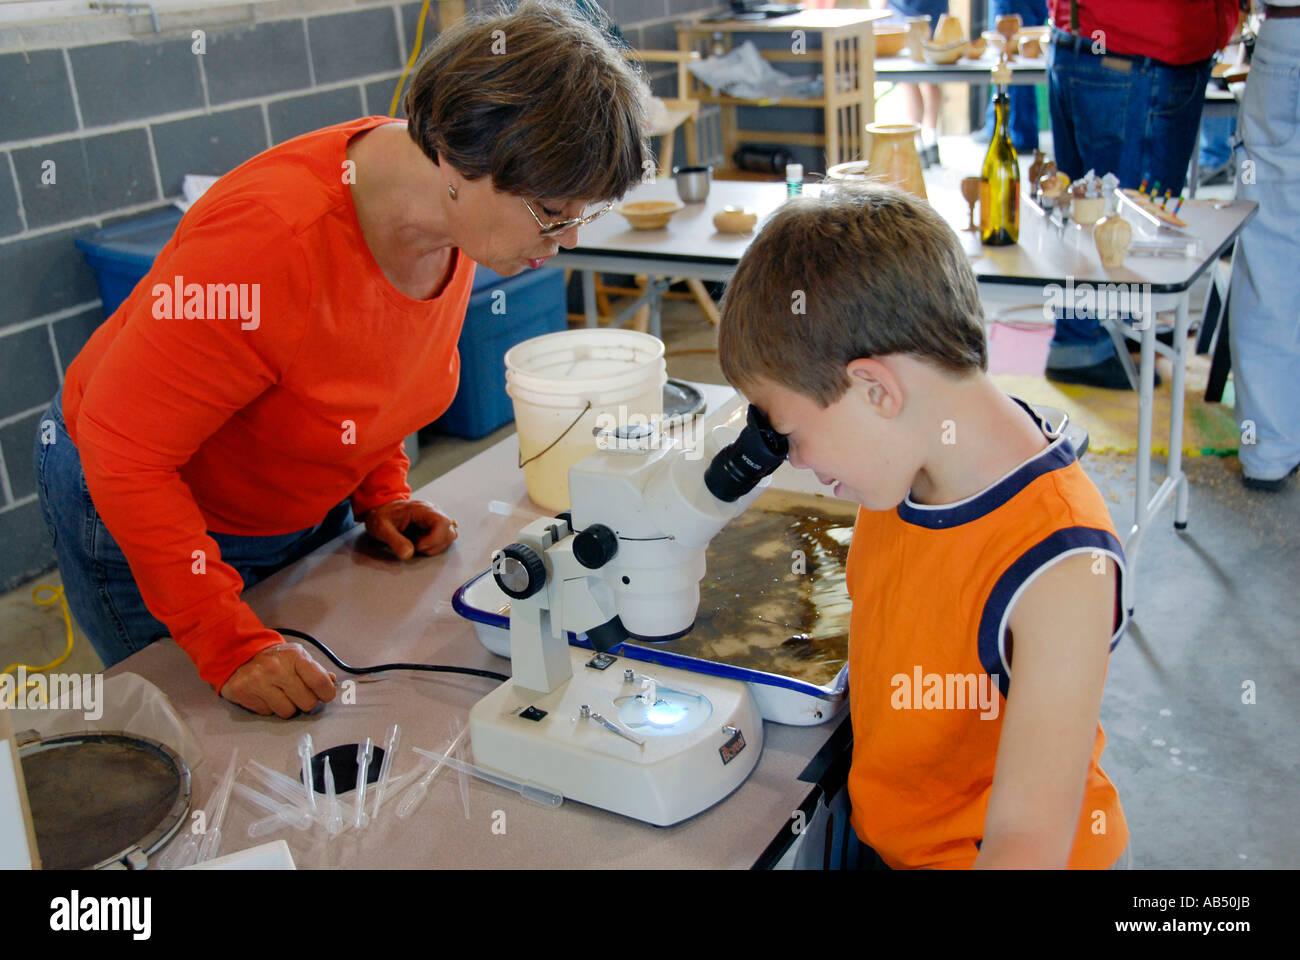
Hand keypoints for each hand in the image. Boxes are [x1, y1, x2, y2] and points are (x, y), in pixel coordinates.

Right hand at [220, 641, 336, 717]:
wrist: (240, 654)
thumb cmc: (274, 658)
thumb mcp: (297, 656)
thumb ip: (316, 670)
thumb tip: (332, 680)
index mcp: (294, 657)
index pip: (320, 682)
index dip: (327, 693)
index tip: (325, 695)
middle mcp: (277, 669)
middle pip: (307, 702)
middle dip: (306, 701)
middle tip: (298, 694)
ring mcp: (259, 682)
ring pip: (288, 712)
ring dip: (287, 706)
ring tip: (280, 693)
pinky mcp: (244, 693)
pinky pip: (268, 713)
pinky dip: (270, 707)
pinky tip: (266, 695)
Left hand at [363, 498, 457, 559]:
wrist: (381, 510)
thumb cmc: (382, 516)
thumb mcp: (382, 529)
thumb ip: (395, 541)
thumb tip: (409, 554)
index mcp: (422, 509)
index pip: (443, 523)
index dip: (434, 539)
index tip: (417, 546)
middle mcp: (433, 512)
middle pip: (450, 532)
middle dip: (434, 545)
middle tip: (415, 546)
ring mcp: (435, 519)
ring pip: (449, 537)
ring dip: (434, 546)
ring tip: (416, 544)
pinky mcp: (435, 526)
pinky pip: (443, 538)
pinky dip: (433, 545)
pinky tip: (419, 543)